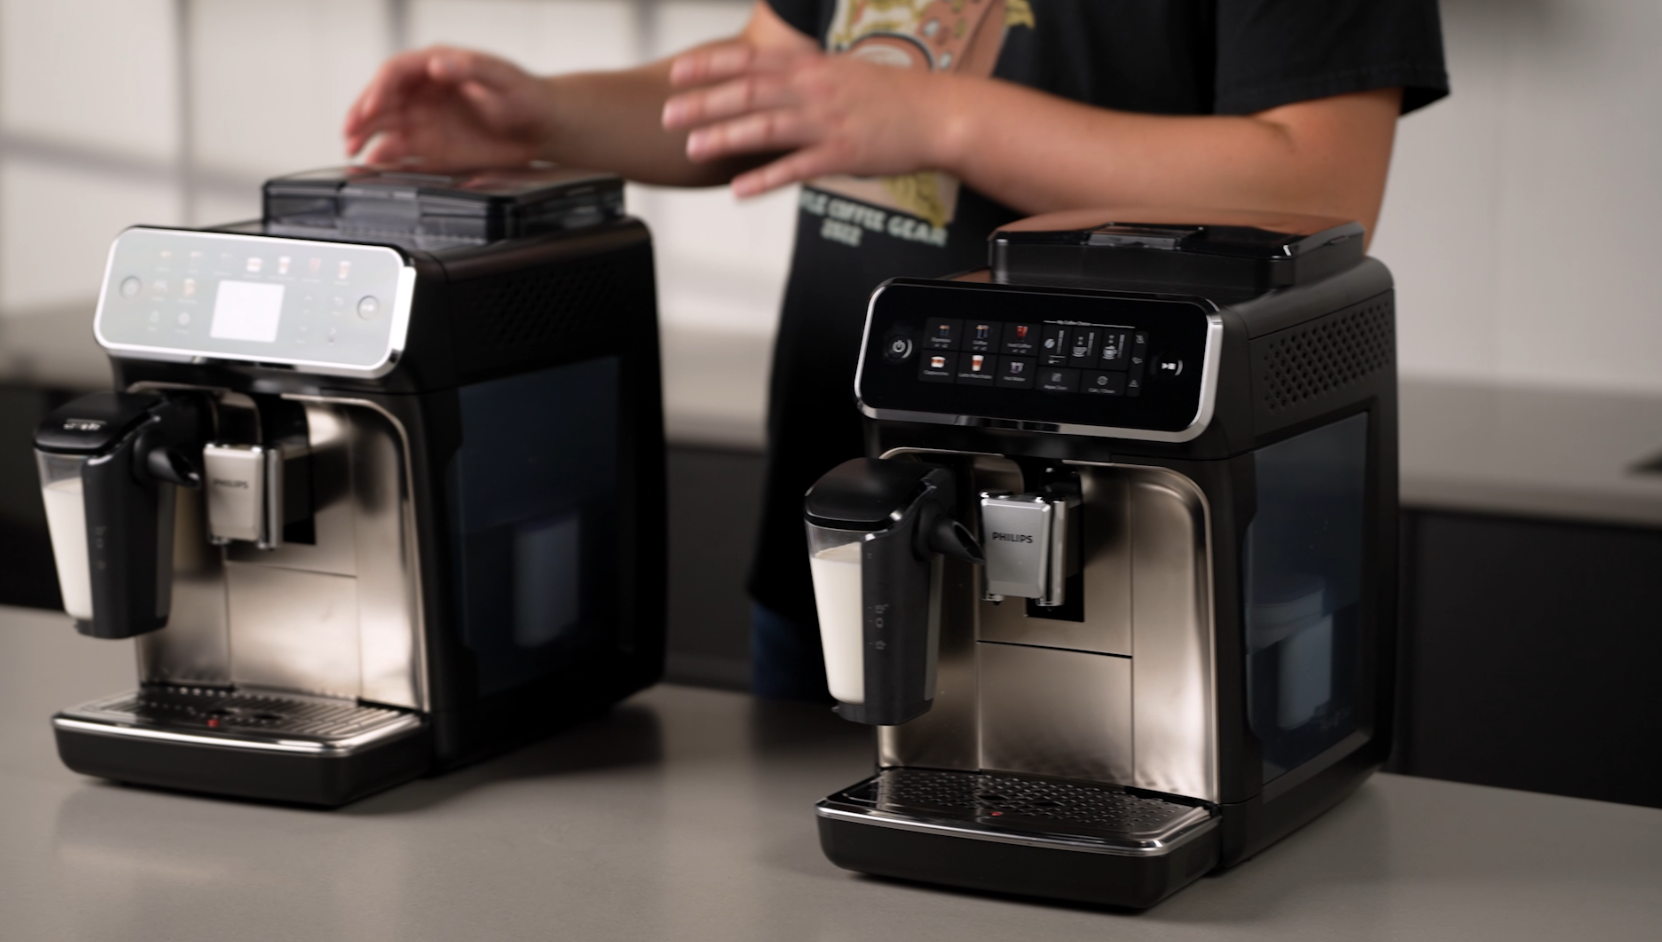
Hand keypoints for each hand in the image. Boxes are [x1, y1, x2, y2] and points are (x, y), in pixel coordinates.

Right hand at [343, 46, 556, 168]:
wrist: (542, 128)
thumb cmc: (525, 95)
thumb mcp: (502, 78)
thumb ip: (470, 69)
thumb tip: (438, 64)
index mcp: (436, 66)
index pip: (395, 73)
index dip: (379, 88)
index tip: (371, 106)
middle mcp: (425, 92)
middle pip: (382, 100)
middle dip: (362, 115)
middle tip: (349, 133)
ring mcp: (427, 120)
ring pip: (386, 127)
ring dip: (366, 138)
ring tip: (352, 151)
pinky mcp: (434, 148)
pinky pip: (404, 153)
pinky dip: (388, 159)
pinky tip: (375, 166)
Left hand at [660, 43, 954, 196]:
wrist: (938, 114)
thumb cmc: (890, 96)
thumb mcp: (841, 73)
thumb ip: (802, 76)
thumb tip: (768, 81)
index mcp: (812, 66)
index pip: (751, 59)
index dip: (711, 65)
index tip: (676, 71)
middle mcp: (815, 89)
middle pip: (749, 92)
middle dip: (705, 102)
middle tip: (667, 114)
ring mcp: (828, 122)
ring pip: (767, 127)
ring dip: (726, 137)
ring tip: (693, 148)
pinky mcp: (842, 154)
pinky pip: (796, 168)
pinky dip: (765, 179)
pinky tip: (738, 190)